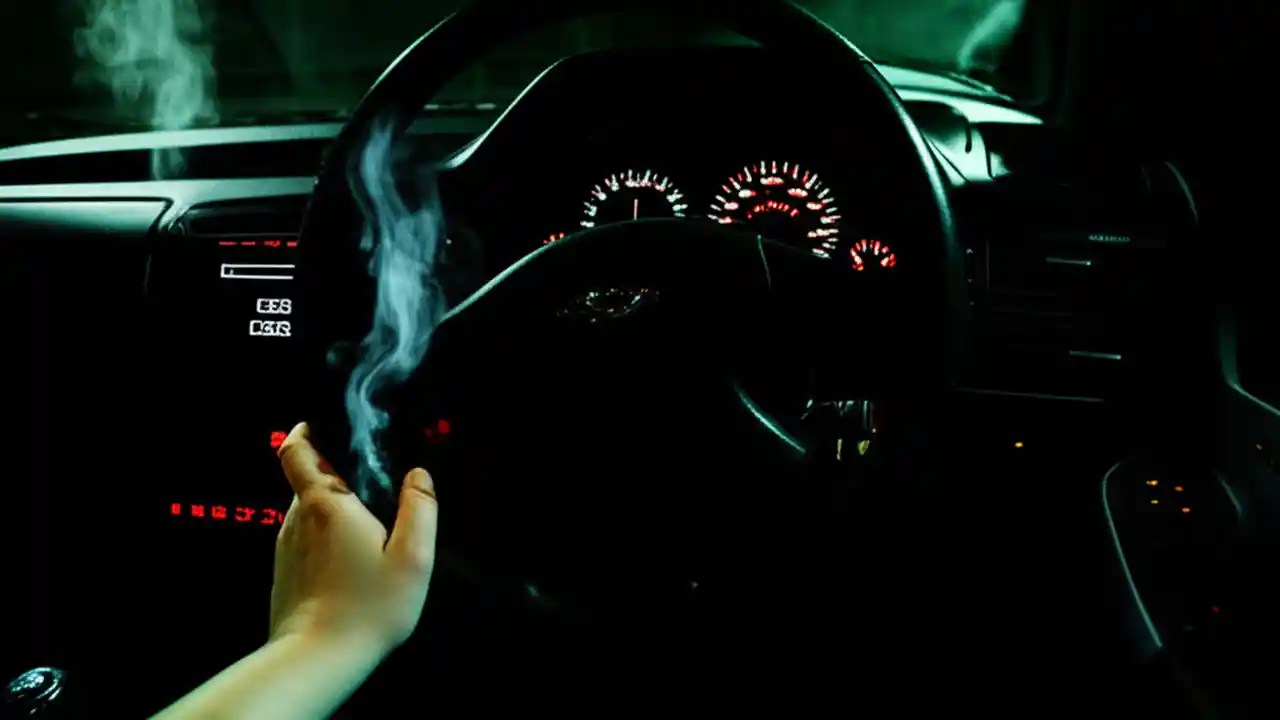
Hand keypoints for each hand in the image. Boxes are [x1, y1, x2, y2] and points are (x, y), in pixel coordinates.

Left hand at [270, 422, 438, 656]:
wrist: (317, 659)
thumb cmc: (368, 607)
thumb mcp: (413, 557)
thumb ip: (420, 510)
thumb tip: (419, 477)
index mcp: (326, 505)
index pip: (297, 453)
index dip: (304, 434)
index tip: (315, 427)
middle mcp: (298, 521)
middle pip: (307, 482)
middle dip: (333, 478)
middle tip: (367, 488)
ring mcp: (286, 549)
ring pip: (305, 513)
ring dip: (329, 512)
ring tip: (364, 529)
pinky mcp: (284, 574)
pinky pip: (303, 542)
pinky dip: (322, 540)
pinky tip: (349, 563)